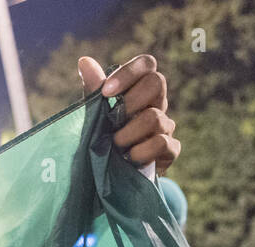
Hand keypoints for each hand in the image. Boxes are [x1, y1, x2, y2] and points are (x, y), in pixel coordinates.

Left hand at [79, 54, 179, 172]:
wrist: (112, 177)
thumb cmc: (104, 140)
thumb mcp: (95, 116)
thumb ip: (94, 90)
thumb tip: (84, 61)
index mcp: (140, 90)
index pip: (147, 64)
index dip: (128, 73)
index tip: (106, 92)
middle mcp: (158, 104)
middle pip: (156, 82)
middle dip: (129, 102)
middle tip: (112, 122)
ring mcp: (166, 126)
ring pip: (154, 117)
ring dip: (128, 133)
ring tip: (114, 145)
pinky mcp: (171, 150)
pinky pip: (161, 143)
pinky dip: (140, 152)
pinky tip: (128, 159)